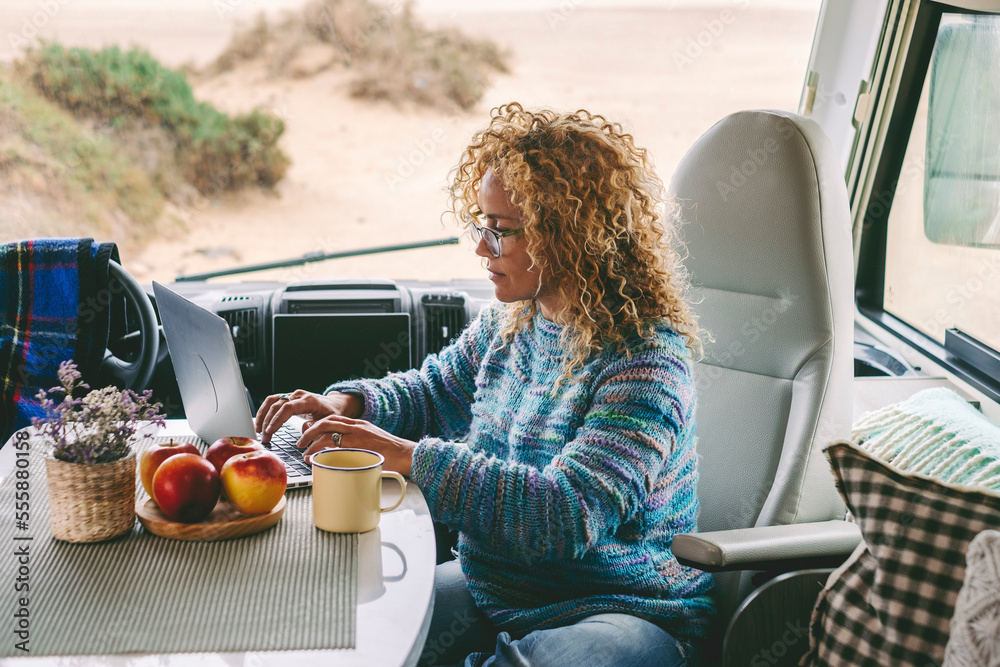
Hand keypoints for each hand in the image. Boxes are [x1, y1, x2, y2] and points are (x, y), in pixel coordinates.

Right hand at [254, 390, 362, 442]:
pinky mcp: (288, 398)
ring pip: (272, 401)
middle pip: (277, 405)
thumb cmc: (333, 414)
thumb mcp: (329, 423)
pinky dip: (264, 411)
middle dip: (268, 422)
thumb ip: (318, 428)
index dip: (277, 419)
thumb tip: (303, 434)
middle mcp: (299, 395)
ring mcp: (293, 395)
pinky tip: (261, 422)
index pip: (288, 407)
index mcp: (309, 401)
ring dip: (263, 415)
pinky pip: (272, 401)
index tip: (270, 431)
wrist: (335, 404)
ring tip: (258, 431)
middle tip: (264, 438)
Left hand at [299, 415, 415, 475]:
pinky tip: (314, 459)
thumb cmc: (392, 454)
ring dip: (311, 440)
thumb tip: (342, 455)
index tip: (308, 432)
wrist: (407, 455)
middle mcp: (357, 426)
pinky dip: (320, 451)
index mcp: (360, 425)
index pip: (334, 418)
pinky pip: (334, 445)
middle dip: (309, 431)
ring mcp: (357, 434)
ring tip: (304, 452)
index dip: (318, 425)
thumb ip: (358, 445)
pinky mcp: (358, 445)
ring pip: (327, 431)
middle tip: (300, 442)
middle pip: (327, 421)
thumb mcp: (373, 444)